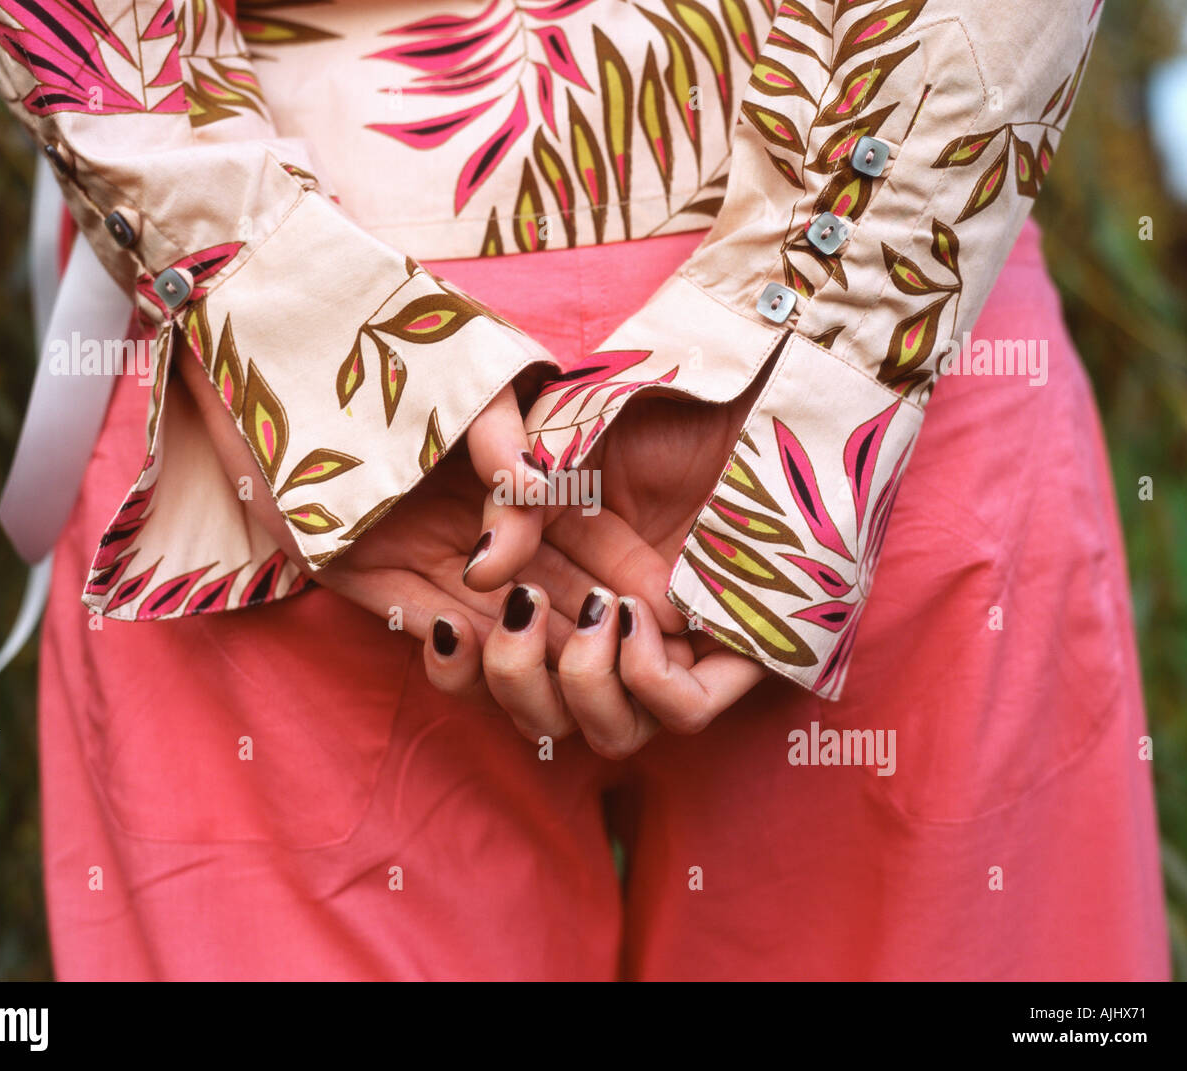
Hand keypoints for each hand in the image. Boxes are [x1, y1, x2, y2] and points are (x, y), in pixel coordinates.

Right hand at [482, 388, 771, 756]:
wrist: (735, 376)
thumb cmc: (641, 400)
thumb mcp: (555, 440)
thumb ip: (508, 501)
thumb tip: (481, 572)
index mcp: (552, 591)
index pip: (491, 674)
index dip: (461, 671)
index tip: (452, 627)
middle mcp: (604, 630)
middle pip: (543, 714)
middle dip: (516, 679)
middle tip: (525, 607)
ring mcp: (666, 645)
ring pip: (609, 731)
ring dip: (582, 685)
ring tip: (597, 611)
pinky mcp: (732, 647)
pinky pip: (684, 714)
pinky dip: (648, 681)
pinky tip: (632, 621)